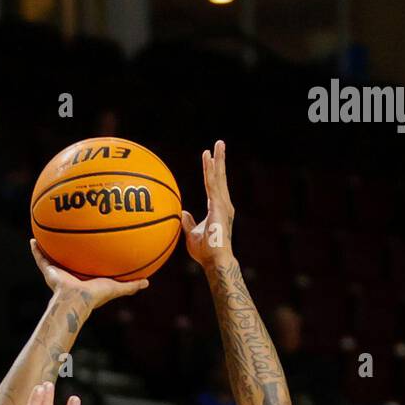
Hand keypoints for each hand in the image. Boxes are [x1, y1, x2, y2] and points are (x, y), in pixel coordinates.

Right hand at [30, 240, 147, 308]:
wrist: (76, 299)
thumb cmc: (96, 296)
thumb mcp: (116, 287)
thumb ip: (131, 285)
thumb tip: (147, 282)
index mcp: (84, 277)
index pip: (86, 264)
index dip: (88, 255)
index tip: (90, 244)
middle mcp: (70, 274)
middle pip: (68, 257)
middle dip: (68, 248)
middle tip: (69, 234)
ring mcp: (58, 271)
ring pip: (52, 255)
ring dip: (50, 245)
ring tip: (47, 231)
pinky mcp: (48, 271)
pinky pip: (40, 258)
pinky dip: (36, 249)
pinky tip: (33, 238)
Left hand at [182, 142, 234, 269]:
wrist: (215, 261)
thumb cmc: (205, 252)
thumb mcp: (192, 235)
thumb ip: (188, 222)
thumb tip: (182, 213)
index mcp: (217, 209)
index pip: (214, 186)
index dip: (212, 172)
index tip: (209, 158)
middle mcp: (222, 204)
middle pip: (220, 177)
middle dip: (219, 160)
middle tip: (219, 144)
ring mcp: (222, 204)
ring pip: (218, 177)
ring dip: (217, 160)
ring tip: (218, 144)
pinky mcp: (218, 206)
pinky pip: (212, 184)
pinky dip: (210, 170)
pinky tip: (209, 159)